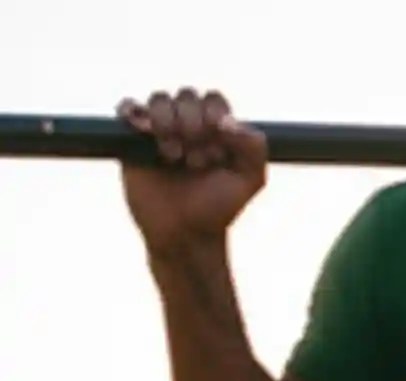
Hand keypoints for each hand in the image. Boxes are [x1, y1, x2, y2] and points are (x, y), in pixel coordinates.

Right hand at [117, 88, 267, 255]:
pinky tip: (144, 133)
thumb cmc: (219, 206)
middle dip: (192, 126)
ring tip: (172, 156)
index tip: (216, 154)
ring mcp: (159, 129)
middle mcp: (188, 123)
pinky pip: (127, 108)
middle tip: (195, 161)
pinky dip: (133, 112)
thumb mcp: (250, 179)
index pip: (214, 99)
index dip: (214, 120)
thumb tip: (225, 120)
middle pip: (187, 95)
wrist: (184, 233)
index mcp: (217, 127)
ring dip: (166, 123)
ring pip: (159, 98)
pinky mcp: (131, 140)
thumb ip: (254, 146)